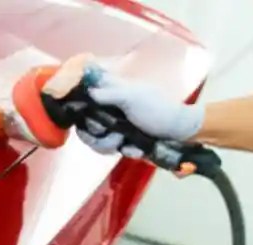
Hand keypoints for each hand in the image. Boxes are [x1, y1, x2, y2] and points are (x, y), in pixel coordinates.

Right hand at [76, 69, 202, 155]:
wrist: (179, 133)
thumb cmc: (158, 109)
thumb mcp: (133, 97)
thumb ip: (108, 93)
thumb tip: (86, 92)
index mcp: (110, 90)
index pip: (82, 87)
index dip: (73, 97)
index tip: (74, 108)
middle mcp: (107, 107)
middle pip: (81, 120)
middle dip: (92, 131)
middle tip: (104, 131)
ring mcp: (112, 125)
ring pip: (92, 138)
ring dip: (107, 143)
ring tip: (123, 141)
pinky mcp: (118, 140)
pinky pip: (107, 148)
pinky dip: (122, 149)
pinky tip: (134, 148)